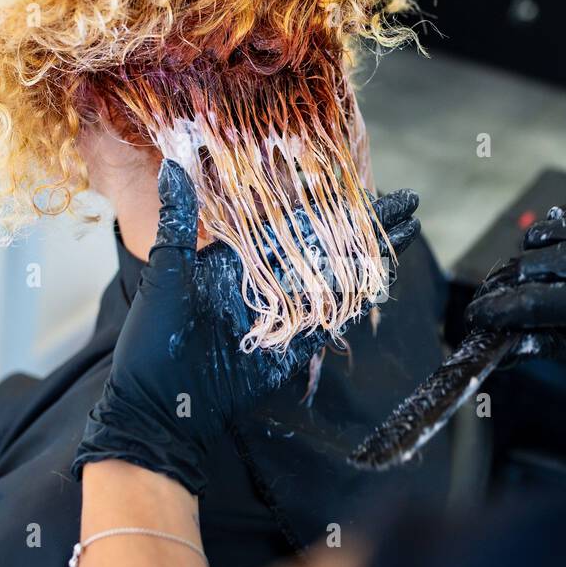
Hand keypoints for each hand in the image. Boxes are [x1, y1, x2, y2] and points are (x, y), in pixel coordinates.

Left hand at [73, 161, 420, 493]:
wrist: (160, 402)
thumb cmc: (153, 337)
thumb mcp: (167, 270)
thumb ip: (178, 220)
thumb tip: (172, 164)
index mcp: (240, 257)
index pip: (295, 221)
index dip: (330, 201)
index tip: (362, 181)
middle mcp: (268, 280)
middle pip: (330, 245)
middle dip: (369, 225)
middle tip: (410, 202)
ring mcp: (285, 313)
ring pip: (339, 277)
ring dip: (374, 256)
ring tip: (411, 231)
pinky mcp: (293, 346)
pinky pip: (333, 318)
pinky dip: (359, 299)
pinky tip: (386, 279)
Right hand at [465, 187, 565, 365]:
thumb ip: (549, 342)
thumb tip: (497, 344)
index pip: (534, 302)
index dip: (497, 311)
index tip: (477, 316)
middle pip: (532, 264)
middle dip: (511, 284)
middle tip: (506, 297)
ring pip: (544, 232)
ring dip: (537, 254)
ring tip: (555, 271)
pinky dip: (562, 232)